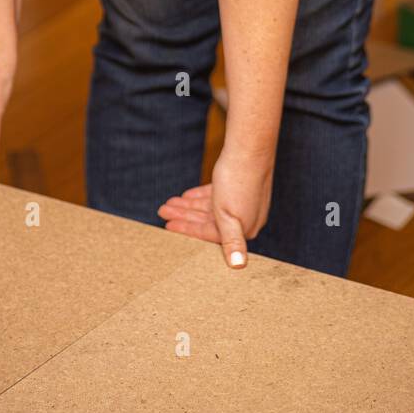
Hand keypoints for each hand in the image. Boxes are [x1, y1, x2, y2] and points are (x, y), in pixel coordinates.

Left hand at [157, 146, 273, 268]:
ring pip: (211, 207)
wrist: (250, 146)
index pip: (209, 235)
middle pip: (208, 221)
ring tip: (171, 202)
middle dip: (185, 216)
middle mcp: (245, 218)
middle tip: (163, 210)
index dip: (187, 230)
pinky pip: (217, 196)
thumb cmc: (238, 181)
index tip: (168, 226)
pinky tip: (188, 196)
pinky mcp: (241, 186)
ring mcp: (243, 201)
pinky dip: (201, 197)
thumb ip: (231, 241)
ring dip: (190, 206)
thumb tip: (239, 266)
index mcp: (244, 228)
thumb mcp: (229, 215)